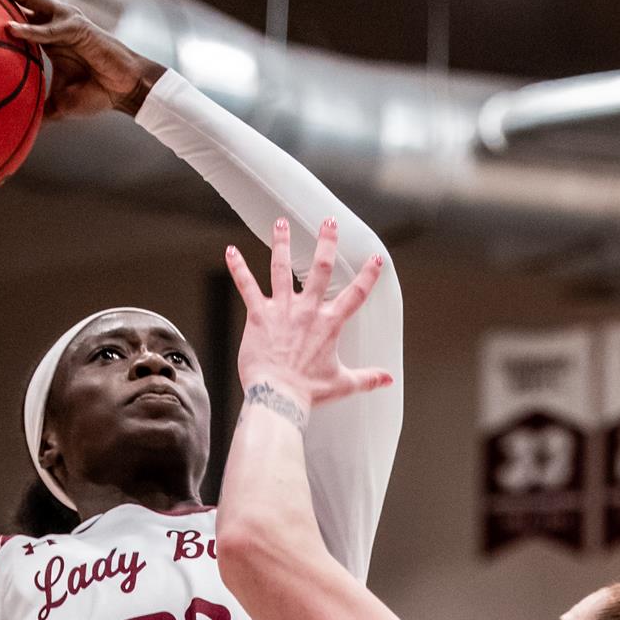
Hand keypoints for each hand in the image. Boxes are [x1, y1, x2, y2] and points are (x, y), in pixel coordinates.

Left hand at [0, 0, 164, 118]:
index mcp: (44, 31)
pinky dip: (29, 31)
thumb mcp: (56, 103)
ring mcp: (64, 20)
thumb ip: (35, 109)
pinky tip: (8, 29)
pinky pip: (49, 31)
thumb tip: (15, 130)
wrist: (124, 91)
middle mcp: (51, 19)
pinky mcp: (79, 30)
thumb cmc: (94, 93)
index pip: (12, 4)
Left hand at [227, 219, 393, 416]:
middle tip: (329, 222)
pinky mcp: (258, 315)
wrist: (278, 397)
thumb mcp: (342, 384)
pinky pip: (247, 286)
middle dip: (326, 243)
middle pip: (320, 269)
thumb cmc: (308, 392)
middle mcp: (308, 311)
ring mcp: (282, 310)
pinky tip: (230, 251)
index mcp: (330, 324)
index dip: (368, 275)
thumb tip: (388, 380)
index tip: (376, 258)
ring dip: (281, 244)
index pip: (355, 294)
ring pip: (282, 269)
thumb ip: (367, 378)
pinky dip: (238, 268)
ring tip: (281, 223)